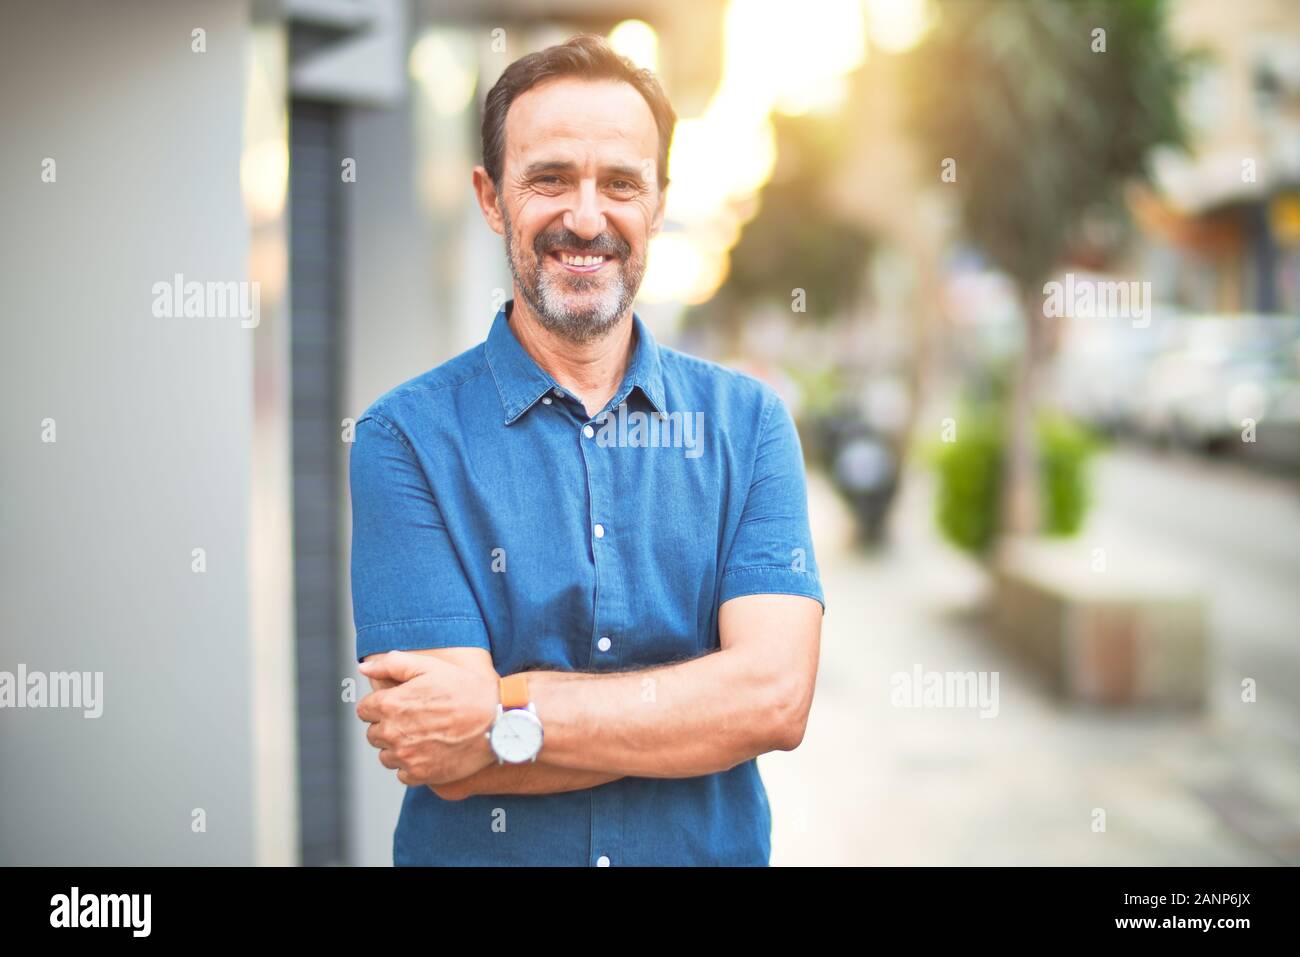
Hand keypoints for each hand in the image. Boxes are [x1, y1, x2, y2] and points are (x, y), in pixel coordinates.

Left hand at [356, 651, 497, 786]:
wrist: (497, 721)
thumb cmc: (465, 690)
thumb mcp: (430, 666)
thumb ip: (392, 664)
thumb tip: (364, 669)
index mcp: (391, 705)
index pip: (364, 710)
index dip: (382, 704)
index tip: (400, 703)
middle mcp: (393, 733)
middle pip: (373, 734)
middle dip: (388, 725)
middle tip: (416, 718)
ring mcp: (406, 757)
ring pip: (386, 755)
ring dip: (398, 747)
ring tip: (424, 735)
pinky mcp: (421, 775)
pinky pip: (403, 773)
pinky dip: (412, 764)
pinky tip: (430, 751)